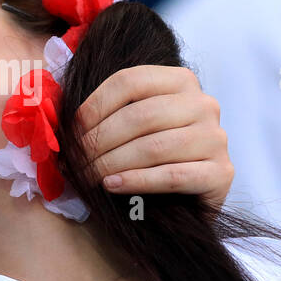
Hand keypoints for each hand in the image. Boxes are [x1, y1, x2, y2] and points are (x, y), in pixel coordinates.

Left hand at [76, 65, 232, 205]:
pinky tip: (112, 186)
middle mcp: (204, 103)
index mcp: (181, 80)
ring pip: (154, 146)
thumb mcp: (132, 125)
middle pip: (140, 115)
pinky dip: (137, 181)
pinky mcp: (222, 173)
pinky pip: (172, 176)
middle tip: (74, 162)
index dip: (94, 105)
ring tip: (88, 177)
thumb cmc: (152, 158)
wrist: (188, 200)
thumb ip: (107, 113)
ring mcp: (216, 137)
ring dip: (112, 163)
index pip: (129, 81)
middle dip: (99, 141)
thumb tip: (58, 117)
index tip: (71, 131)